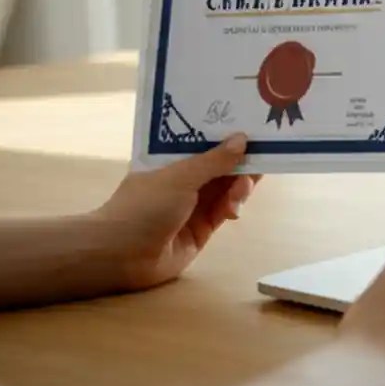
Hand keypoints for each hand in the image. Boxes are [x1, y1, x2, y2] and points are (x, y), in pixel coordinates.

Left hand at [93, 134, 259, 290]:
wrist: (122, 254)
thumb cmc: (144, 206)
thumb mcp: (180, 177)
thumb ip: (214, 161)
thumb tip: (242, 139)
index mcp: (170, 161)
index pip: (204, 144)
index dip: (227, 137)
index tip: (254, 130)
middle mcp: (183, 181)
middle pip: (220, 167)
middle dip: (240, 162)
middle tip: (262, 159)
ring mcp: (193, 206)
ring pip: (226, 189)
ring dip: (238, 186)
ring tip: (241, 190)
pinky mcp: (202, 229)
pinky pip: (224, 211)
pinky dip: (233, 206)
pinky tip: (235, 208)